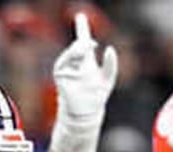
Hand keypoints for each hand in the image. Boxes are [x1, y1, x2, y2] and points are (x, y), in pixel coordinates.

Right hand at [49, 12, 117, 151]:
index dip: (82, 29)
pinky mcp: (60, 75)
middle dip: (82, 38)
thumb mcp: (108, 80)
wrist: (85, 115)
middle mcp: (76, 63)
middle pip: (77, 45)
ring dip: (79, 49)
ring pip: (72, 53)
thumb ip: (111, 65)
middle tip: (91, 42)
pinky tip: (81, 57)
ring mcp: (67, 68)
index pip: (84, 42)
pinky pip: (63, 63)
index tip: (81, 16)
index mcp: (87, 62)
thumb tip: (110, 49)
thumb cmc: (96, 98)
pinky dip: (71, 58)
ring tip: (88, 47)